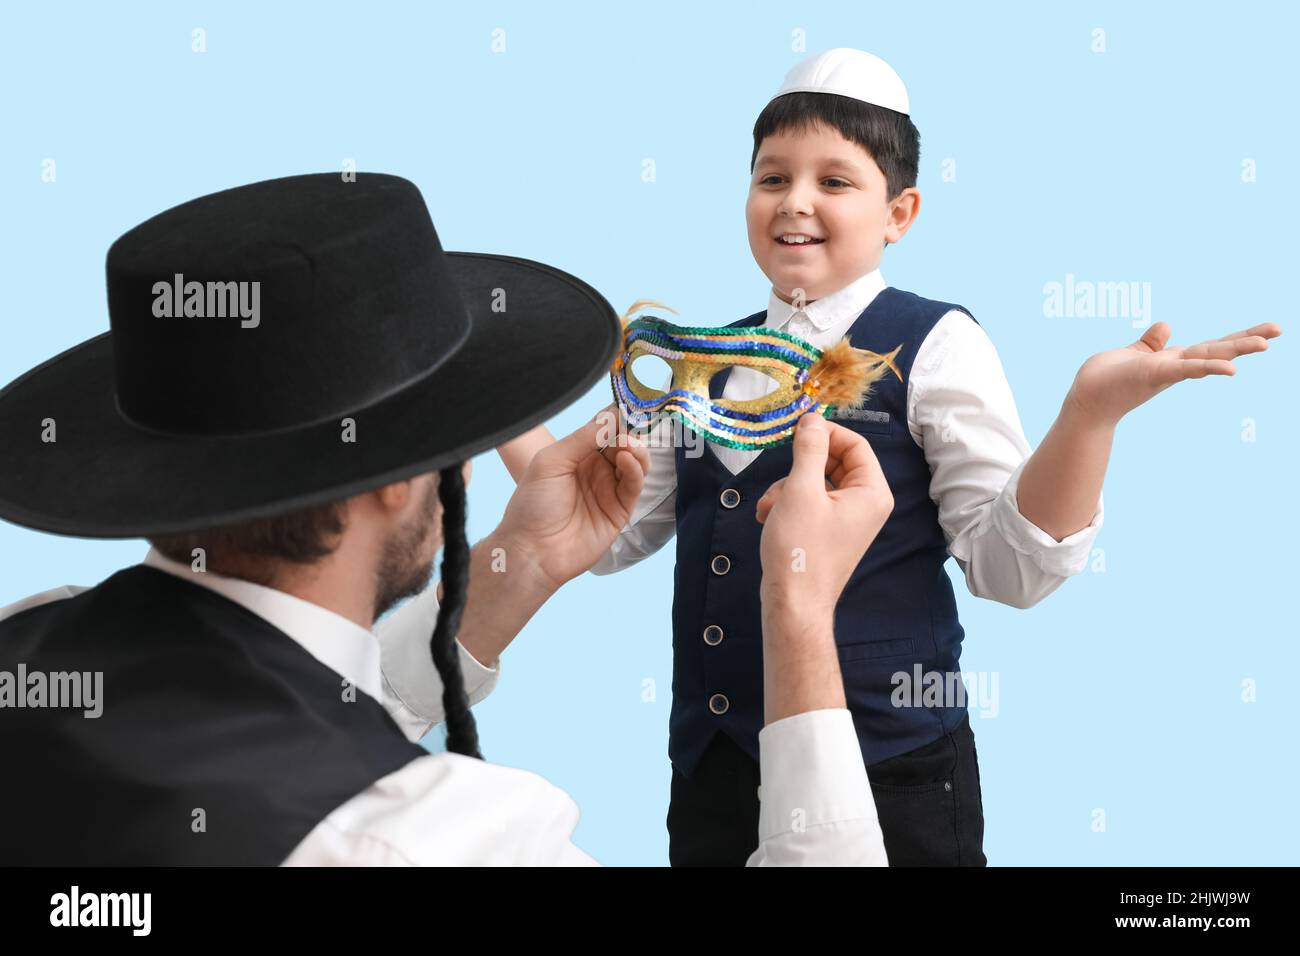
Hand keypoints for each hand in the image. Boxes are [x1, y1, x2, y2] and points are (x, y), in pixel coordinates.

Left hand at [495, 405, 648, 587]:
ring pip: (635, 462)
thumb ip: (584, 437)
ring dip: (637, 448)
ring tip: (629, 444)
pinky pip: (634, 485)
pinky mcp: (619, 511)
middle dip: (631, 430)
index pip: (605, 427)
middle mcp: (596, 469)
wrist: (532, 550)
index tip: (630, 403)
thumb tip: (614, 414)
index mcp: (577, 454)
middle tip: (632, 424)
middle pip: (624, 442)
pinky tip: (627, 459)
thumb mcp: (552, 460)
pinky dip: (635, 469)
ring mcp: (609, 490)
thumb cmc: (532, 504)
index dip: (618, 415)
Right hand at [755, 414, 892, 614]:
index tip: (796, 429)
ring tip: (768, 507)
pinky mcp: (829, 531)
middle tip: (776, 473)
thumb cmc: (800, 549)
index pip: (855, 444)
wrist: (792, 604)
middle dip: (799, 467)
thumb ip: (809, 450)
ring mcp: (848, 520)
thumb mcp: (800, 490)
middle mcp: (866, 504)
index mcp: (872, 492)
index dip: (825, 432)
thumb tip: (812, 419)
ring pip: (816, 482)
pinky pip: (810, 502)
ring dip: (786, 488)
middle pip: (834, 462)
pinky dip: (787, 504)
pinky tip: (768, 517)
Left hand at [1066, 322, 1281, 426]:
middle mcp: (1175, 366)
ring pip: (1207, 359)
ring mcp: (1166, 371)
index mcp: (1172, 360)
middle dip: (1246, 340)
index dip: (1236, 337)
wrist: (1085, 402)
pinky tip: (1231, 370)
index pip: (1210, 347)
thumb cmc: (1105, 380)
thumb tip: (1167, 325)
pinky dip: (1206, 368)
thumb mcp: (1131, 354)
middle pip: (1217, 350)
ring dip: (1235, 352)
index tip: (1267, 330)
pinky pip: (1185, 369)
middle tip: (1280, 329)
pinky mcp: (1153, 375)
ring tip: (1265, 343)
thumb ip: (1150, 343)